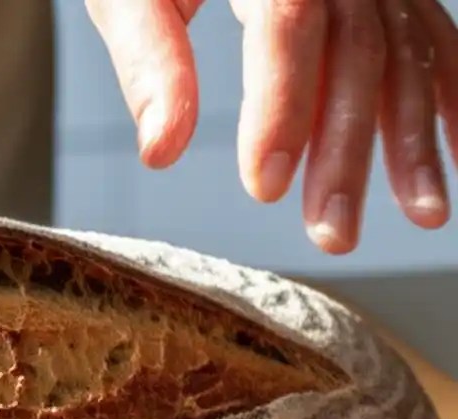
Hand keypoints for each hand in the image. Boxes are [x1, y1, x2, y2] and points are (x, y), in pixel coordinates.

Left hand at [87, 0, 457, 253]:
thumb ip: (149, 60)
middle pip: (356, 51)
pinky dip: (446, 97)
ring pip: (403, 53)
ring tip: (423, 215)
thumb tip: (160, 151)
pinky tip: (456, 157)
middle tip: (333, 234)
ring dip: (413, 139)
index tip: (264, 186)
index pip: (288, 25)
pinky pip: (428, 39)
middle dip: (347, 149)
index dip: (282, 106)